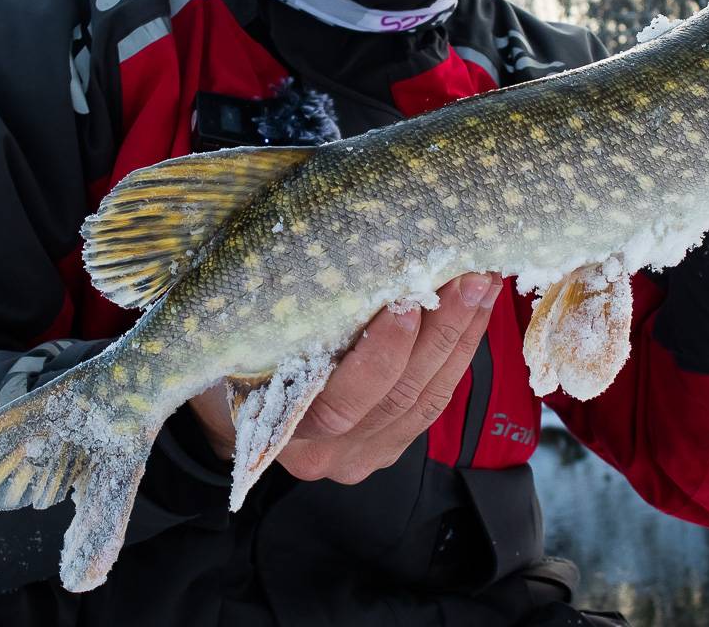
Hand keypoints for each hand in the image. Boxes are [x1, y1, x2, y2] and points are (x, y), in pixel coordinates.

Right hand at [186, 272, 500, 484]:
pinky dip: (458, 356)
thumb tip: (303, 252)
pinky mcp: (390, 445)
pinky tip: (474, 313)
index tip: (406, 301)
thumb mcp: (233, 343)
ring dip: (460, 339)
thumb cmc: (226, 362)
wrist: (228, 411)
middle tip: (467, 275)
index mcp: (280, 432)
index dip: (380, 355)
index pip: (341, 403)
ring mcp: (363, 455)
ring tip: (482, 283)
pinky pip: (432, 402)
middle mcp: (326, 454)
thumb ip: (269, 321)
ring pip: (424, 401)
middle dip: (440, 334)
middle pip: (396, 397)